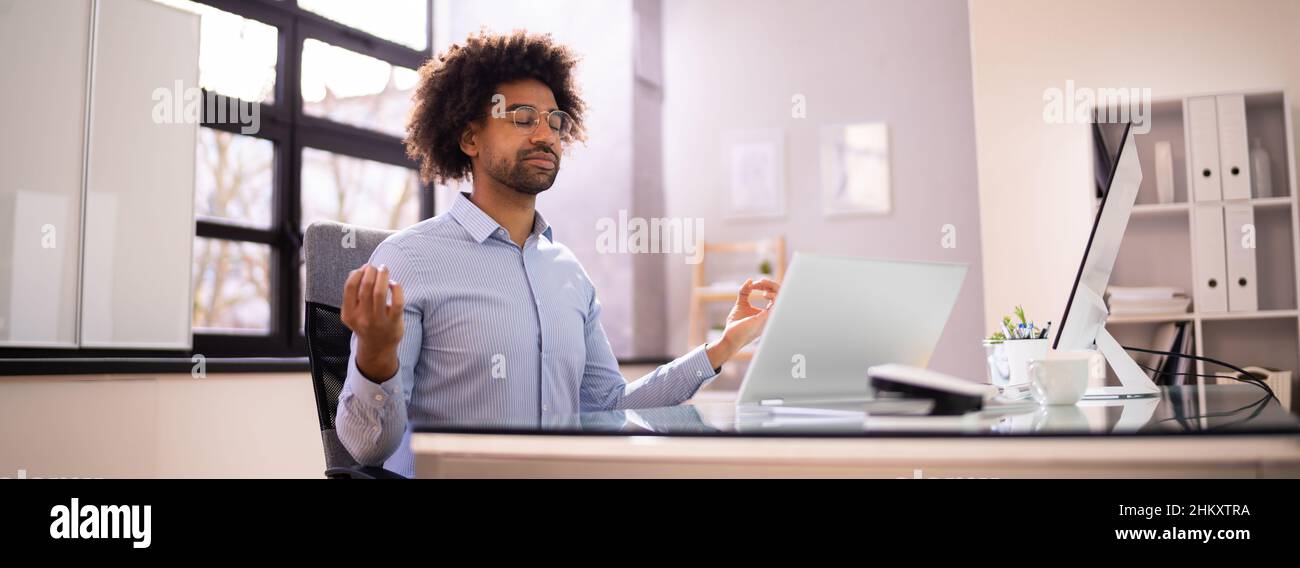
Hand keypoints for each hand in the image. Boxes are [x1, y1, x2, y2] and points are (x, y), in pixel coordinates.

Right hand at [340, 264, 404, 382]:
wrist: (377, 347)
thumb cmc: (366, 323)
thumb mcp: (352, 312)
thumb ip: (352, 294)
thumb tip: (357, 270)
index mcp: (349, 313)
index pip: (350, 287)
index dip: (357, 273)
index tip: (363, 268)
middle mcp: (362, 317)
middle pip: (366, 287)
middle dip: (371, 271)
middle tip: (375, 267)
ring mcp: (378, 321)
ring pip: (380, 292)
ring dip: (383, 276)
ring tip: (384, 270)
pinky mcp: (393, 322)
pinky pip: (397, 301)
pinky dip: (396, 288)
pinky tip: (394, 284)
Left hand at [706, 278, 779, 367]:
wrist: (729, 336)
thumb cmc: (736, 324)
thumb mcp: (741, 304)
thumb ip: (745, 292)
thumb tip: (750, 280)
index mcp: (766, 313)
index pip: (774, 297)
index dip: (766, 286)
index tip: (754, 284)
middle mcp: (769, 316)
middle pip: (780, 297)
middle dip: (772, 285)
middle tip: (761, 281)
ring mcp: (768, 318)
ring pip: (781, 299)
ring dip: (773, 288)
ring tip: (762, 283)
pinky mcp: (765, 319)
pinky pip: (776, 306)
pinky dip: (772, 296)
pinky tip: (764, 293)